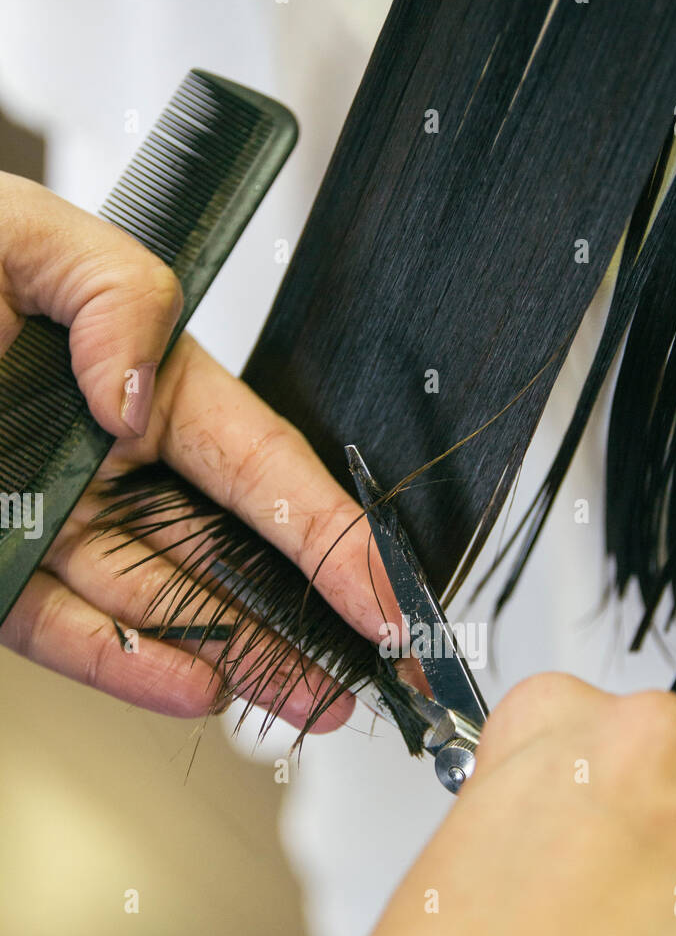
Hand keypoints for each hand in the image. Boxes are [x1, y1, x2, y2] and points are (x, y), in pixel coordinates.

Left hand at [0, 172, 389, 726]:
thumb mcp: (28, 234)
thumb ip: (117, 296)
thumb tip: (141, 399)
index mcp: (145, 387)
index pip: (263, 470)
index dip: (331, 538)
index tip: (380, 596)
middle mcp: (114, 467)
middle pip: (229, 558)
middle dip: (302, 621)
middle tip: (362, 672)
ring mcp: (56, 525)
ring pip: (164, 607)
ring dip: (239, 660)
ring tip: (306, 700)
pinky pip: (65, 628)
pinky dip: (126, 665)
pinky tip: (193, 691)